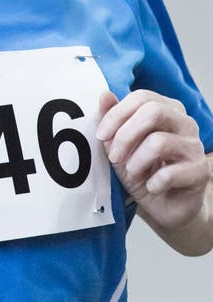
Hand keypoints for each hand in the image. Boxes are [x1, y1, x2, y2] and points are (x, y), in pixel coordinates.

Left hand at [96, 89, 211, 230]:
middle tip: (114, 157)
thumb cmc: (142, 171)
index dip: (117, 114)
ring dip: (136, 161)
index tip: (100, 135)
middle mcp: (184, 122)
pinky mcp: (201, 171)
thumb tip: (105, 95)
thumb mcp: (119, 146)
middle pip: (153, 111)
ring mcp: (195, 146)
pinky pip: (170, 173)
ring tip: (132, 173)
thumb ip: (112, 120)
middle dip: (125, 135)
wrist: (165, 206)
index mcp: (166, 109)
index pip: (141, 97)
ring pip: (159, 142)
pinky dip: (153, 183)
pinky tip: (152, 187)